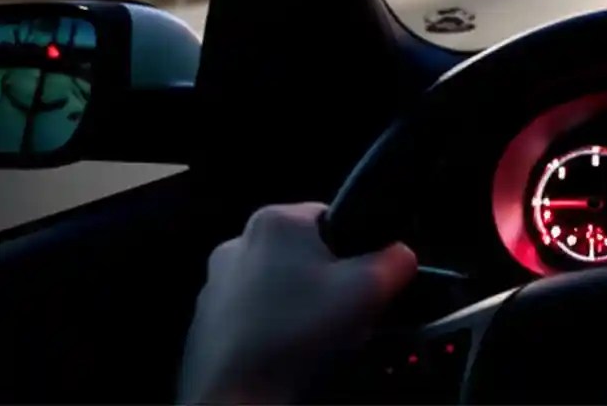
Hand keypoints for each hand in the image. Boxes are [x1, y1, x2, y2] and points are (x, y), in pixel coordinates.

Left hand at [178, 203, 416, 404]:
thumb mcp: (370, 289)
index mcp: (275, 221)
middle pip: (304, 255)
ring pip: (279, 285)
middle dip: (327, 282)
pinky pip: (254, 314)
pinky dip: (273, 328)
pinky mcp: (205, 319)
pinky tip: (287, 351)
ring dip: (299, 305)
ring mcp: (215, 283)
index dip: (355, 252)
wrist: (238, 395)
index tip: (361, 283)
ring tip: (315, 338)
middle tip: (343, 314)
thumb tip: (401, 255)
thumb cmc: (298, 332)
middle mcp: (238, 242)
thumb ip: (396, 260)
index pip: (331, 218)